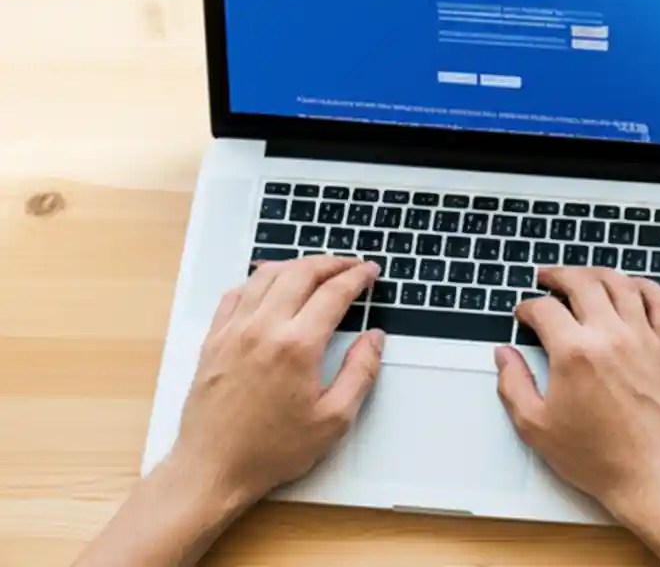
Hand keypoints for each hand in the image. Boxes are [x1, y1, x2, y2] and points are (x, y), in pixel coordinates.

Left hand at [170, 256, 384, 503]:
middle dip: (331, 263)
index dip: (357, 277)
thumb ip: (360, 372)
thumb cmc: (272, 450)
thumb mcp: (334, 419)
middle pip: (300, 273)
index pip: (333, 293)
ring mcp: (233, 331)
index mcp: (297, 346)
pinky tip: (270, 286)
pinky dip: (259, 280)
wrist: (213, 468)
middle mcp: (263, 329)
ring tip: (315, 270)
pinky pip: (236, 293)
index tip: (370, 272)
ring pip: (266, 275)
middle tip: (349, 265)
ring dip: (296, 265)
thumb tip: (374, 338)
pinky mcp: (213, 340)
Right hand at [494, 267, 659, 513]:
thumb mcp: (536, 427)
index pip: (545, 309)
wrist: (650, 473)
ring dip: (597, 273)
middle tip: (547, 279)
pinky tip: (631, 286)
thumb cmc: (596, 456)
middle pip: (582, 283)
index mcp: (574, 353)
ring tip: (583, 276)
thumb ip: (514, 384)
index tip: (523, 314)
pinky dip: (644, 286)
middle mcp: (610, 336)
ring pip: (620, 284)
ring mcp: (643, 338)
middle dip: (558, 276)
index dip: (527, 307)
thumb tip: (503, 355)